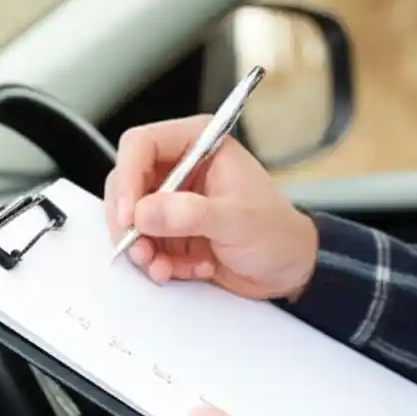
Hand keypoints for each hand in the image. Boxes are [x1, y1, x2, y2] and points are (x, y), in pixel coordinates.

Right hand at [104, 115, 318, 300]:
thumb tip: (144, 212)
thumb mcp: (237, 221)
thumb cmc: (276, 234)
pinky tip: (188, 268)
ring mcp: (174, 201)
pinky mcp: (171, 231)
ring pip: (131, 218)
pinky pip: (145, 244)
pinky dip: (159, 262)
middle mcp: (181, 168)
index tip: (129, 215)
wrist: (289, 269)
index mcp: (199, 145)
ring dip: (143, 248)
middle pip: (127, 183)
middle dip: (129, 221)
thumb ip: (190, 215)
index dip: (128, 178)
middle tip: (140, 249)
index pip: (142, 145)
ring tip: (165, 267)